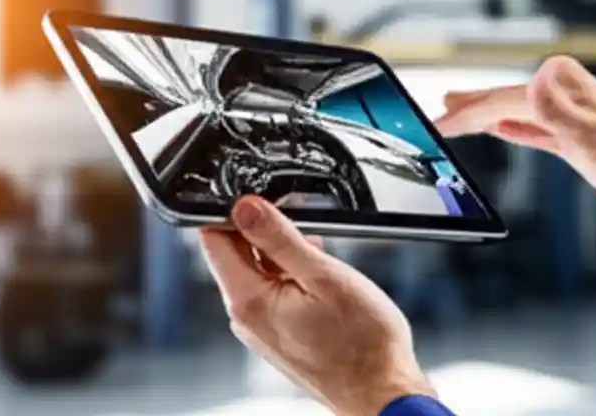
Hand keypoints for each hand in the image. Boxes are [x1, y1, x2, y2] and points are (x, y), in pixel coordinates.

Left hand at [200, 196, 435, 415]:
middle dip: (266, 234)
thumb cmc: (362, 343)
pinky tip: (320, 279)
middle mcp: (246, 318)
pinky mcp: (276, 335)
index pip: (214, 239)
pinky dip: (291, 277)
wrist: (381, 391)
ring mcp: (260, 329)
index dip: (237, 213)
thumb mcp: (323, 275)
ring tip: (320, 258)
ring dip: (283, 256)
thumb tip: (244, 207)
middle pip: (235, 255)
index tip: (266, 204)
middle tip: (304, 230)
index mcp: (248, 300)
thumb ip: (278, 238)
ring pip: (257, 272)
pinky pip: (271, 293)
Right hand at [437, 55, 595, 223]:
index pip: (502, 96)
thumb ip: (559, 109)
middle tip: (438, 110)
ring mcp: (571, 111)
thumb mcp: (590, 136)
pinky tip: (502, 127)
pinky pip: (533, 125)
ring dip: (487, 111)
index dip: (467, 111)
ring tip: (459, 110)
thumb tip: (536, 78)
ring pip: (516, 108)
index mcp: (563, 84)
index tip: (438, 123)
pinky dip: (513, 125)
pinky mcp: (577, 133)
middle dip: (470, 104)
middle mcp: (565, 90)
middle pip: (505, 96)